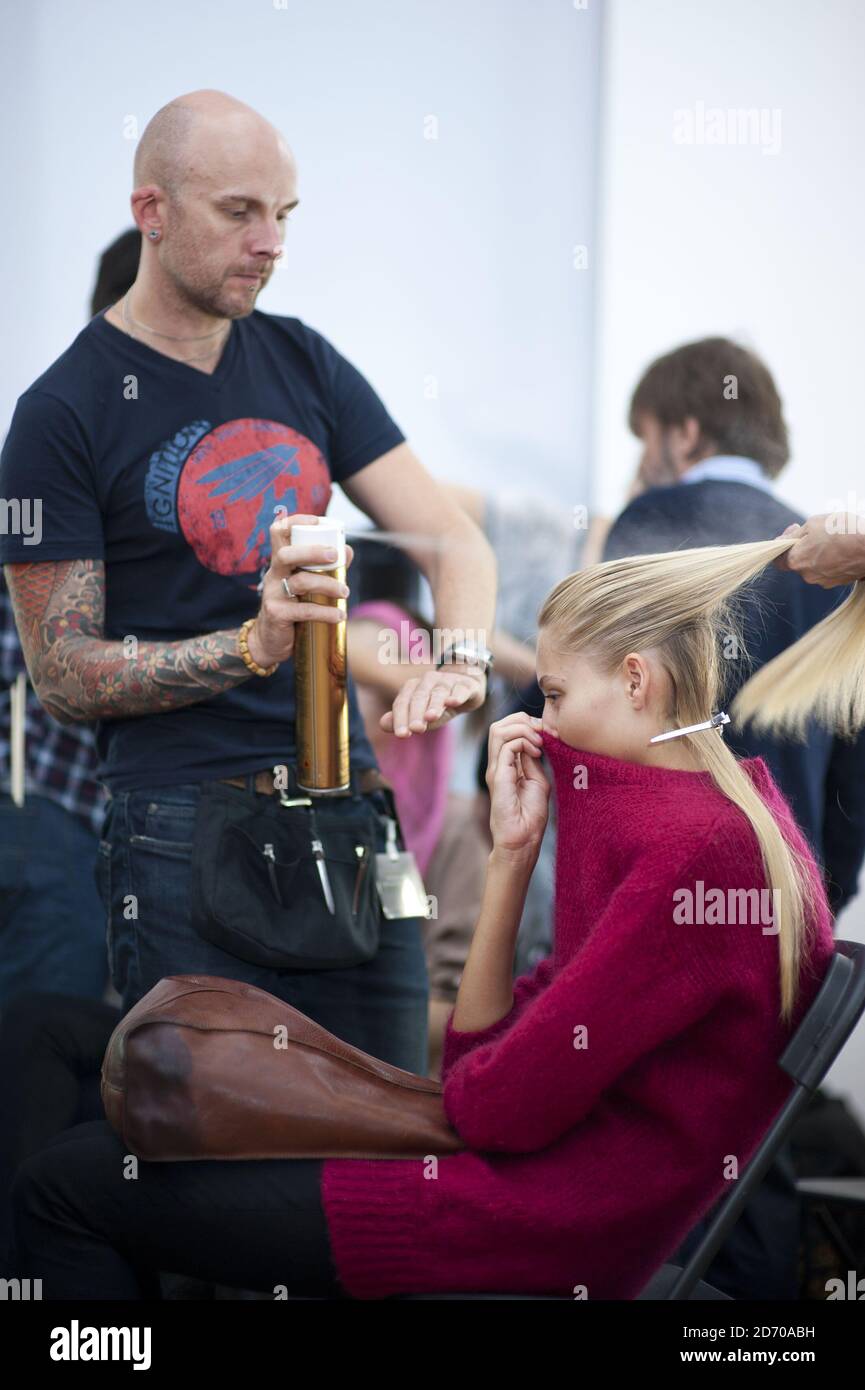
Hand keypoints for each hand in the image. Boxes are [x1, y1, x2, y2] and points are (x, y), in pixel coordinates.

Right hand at [247, 512, 354, 667]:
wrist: (269, 640)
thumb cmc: (292, 607)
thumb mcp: (305, 584)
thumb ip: (325, 567)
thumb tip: (347, 551)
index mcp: (280, 562)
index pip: (278, 532)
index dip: (296, 521)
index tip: (319, 522)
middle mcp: (273, 574)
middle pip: (286, 554)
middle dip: (312, 551)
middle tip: (334, 555)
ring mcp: (272, 594)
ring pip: (300, 582)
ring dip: (327, 585)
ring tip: (345, 592)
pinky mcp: (277, 614)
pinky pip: (303, 610)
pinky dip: (325, 612)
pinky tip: (339, 615)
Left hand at [380, 663, 486, 735]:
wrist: (467, 687)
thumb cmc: (438, 704)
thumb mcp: (421, 714)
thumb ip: (402, 718)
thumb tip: (383, 724)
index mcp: (412, 687)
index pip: (402, 702)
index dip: (401, 718)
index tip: (402, 735)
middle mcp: (428, 681)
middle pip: (419, 696)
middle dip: (416, 713)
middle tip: (415, 729)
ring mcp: (448, 681)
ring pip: (439, 692)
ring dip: (434, 704)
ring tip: (430, 717)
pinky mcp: (466, 685)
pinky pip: (460, 689)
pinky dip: (457, 695)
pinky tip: (453, 702)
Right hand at [486, 712, 549, 859]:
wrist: (523, 840)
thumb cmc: (531, 816)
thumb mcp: (538, 780)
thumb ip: (533, 760)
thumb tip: (534, 741)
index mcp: (506, 764)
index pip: (507, 729)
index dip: (527, 724)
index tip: (547, 732)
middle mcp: (497, 764)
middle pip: (500, 725)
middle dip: (523, 720)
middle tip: (542, 732)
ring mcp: (496, 769)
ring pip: (499, 730)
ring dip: (523, 729)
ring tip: (539, 742)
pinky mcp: (498, 777)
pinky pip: (506, 746)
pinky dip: (524, 742)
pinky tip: (537, 752)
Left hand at [774, 515, 864, 587]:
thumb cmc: (842, 531)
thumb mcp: (813, 524)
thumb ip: (793, 534)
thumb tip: (783, 539)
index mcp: (796, 561)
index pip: (778, 560)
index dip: (783, 545)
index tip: (794, 532)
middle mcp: (807, 576)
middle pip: (798, 561)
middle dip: (804, 547)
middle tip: (817, 532)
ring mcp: (824, 581)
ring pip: (814, 565)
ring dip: (819, 553)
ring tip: (834, 539)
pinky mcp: (838, 582)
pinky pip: (828, 570)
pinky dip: (831, 560)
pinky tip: (842, 548)